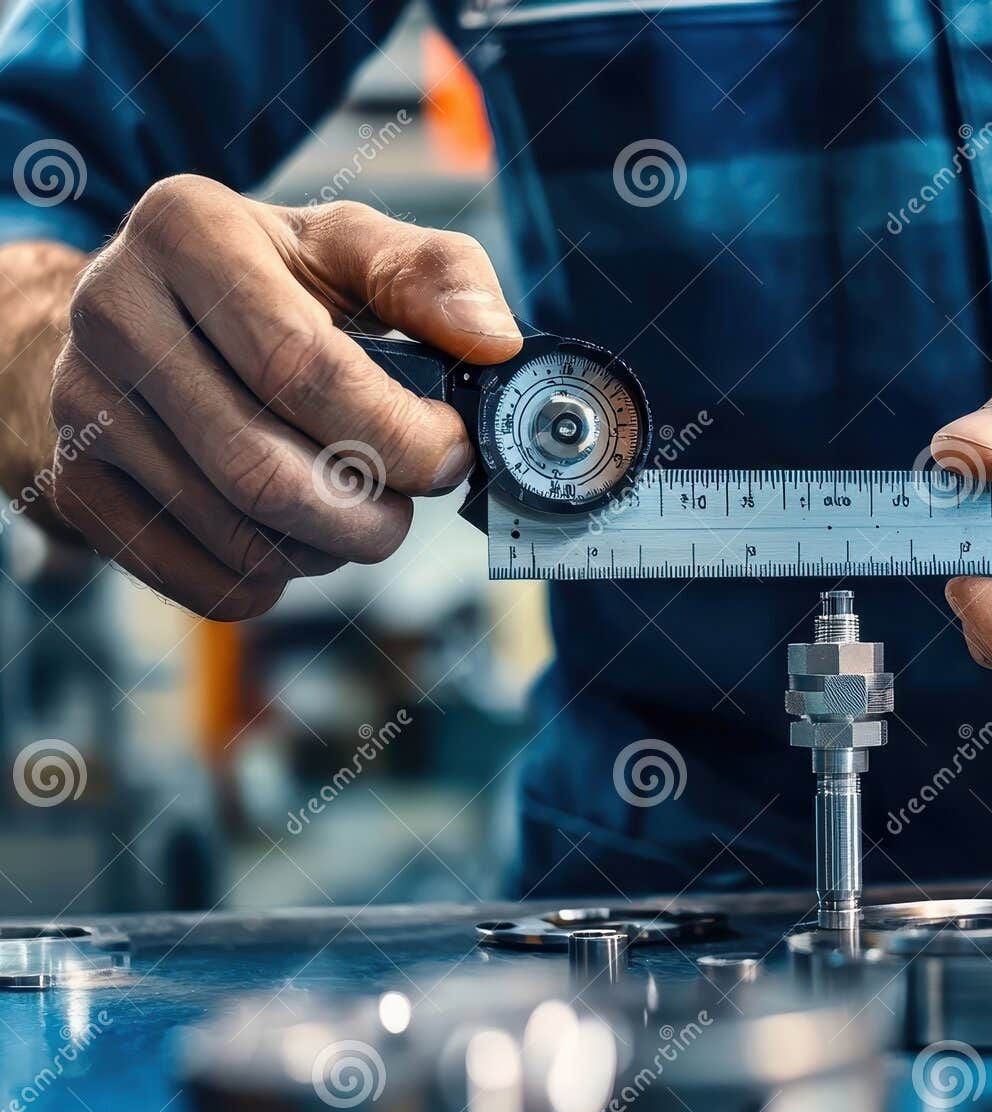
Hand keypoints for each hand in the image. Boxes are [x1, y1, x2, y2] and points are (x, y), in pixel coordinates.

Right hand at [46, 176, 522, 618]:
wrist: (135, 316)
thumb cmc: (269, 283)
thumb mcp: (349, 249)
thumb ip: (434, 276)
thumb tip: (497, 341)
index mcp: (189, 231)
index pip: (303, 368)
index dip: (400, 434)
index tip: (452, 450)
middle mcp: (115, 314)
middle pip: (267, 471)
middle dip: (374, 513)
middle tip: (409, 501)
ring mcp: (84, 407)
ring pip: (240, 538)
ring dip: (332, 550)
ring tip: (356, 510)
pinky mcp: (77, 487)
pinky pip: (206, 582)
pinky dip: (278, 580)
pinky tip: (295, 535)